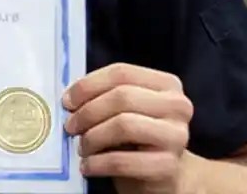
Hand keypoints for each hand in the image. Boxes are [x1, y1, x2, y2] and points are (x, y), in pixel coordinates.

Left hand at [63, 63, 193, 193]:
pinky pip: (123, 161)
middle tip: (70, 126)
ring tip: (81, 147)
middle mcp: (178, 106)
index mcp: (167, 84)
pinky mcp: (168, 166)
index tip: (67, 101)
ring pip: (124, 126)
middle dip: (88, 112)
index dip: (88, 85)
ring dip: (92, 137)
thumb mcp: (126, 109)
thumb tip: (69, 99)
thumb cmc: (138, 135)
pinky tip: (87, 166)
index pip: (121, 73)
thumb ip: (104, 95)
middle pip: (122, 97)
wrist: (165, 173)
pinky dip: (98, 163)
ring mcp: (177, 136)